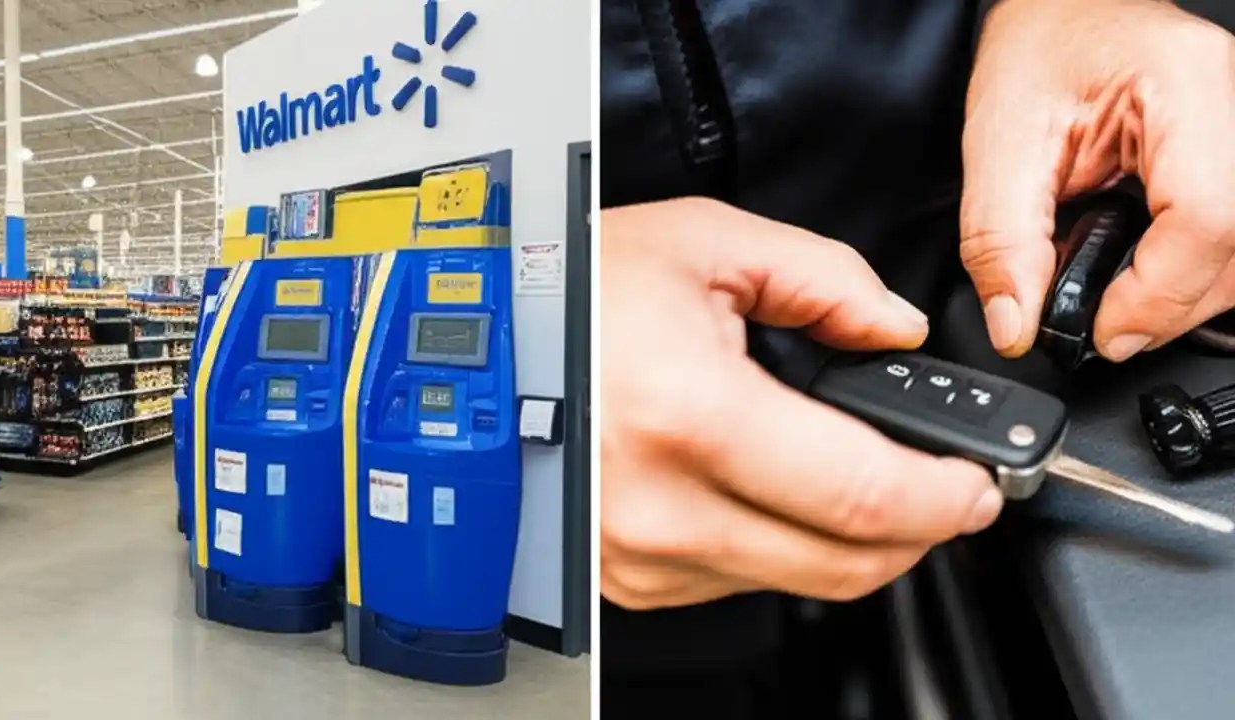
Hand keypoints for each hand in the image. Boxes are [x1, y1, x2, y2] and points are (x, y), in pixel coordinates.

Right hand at [601, 198, 1001, 610]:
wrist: (481, 344)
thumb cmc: (570, 291)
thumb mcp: (704, 244)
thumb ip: (825, 280)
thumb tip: (893, 328)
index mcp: (689, 415)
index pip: (862, 495)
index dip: (945, 498)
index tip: (975, 485)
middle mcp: (660, 505)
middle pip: (843, 563)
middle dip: (918, 532)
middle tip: (943, 492)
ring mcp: (639, 553)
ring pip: (795, 581)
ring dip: (848, 540)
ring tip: (849, 476)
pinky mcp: (626, 575)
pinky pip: (736, 580)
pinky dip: (780, 546)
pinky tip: (774, 491)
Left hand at [962, 0, 1234, 360]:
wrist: (1062, 13)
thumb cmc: (1039, 51)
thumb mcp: (998, 143)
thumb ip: (1001, 241)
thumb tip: (1014, 325)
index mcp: (1184, 84)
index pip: (1209, 217)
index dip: (1158, 295)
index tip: (1103, 330)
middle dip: (1168, 306)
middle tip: (1102, 322)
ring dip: (1184, 295)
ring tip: (1118, 291)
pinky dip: (1194, 272)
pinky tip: (1150, 268)